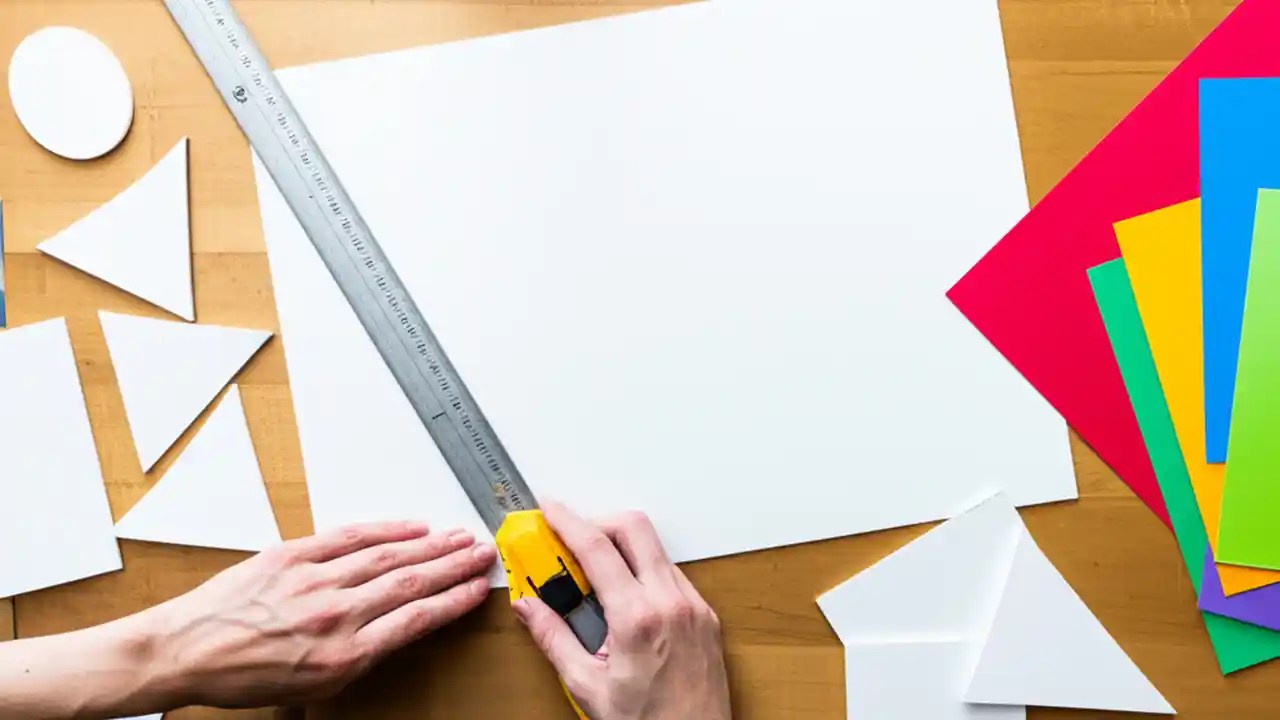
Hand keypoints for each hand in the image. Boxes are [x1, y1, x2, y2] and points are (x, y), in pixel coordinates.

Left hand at [147, 520, 495, 707]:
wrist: (184, 651)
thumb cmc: (240, 675)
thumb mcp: (312, 687)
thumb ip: (359, 656)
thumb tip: (397, 627)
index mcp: (342, 656)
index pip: (416, 619)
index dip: (454, 600)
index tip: (477, 588)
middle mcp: (334, 616)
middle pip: (411, 582)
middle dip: (453, 565)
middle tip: (481, 553)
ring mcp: (314, 581)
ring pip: (387, 556)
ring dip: (430, 545)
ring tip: (458, 537)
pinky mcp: (292, 555)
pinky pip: (349, 537)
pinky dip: (385, 529)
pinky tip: (410, 527)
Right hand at [512, 504, 731, 719]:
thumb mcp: (588, 687)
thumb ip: (554, 639)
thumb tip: (529, 607)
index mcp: (638, 618)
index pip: (597, 548)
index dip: (568, 521)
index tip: (550, 509)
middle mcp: (672, 603)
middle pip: (634, 528)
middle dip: (599, 522)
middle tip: (571, 538)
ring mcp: (694, 607)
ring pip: (656, 550)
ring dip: (623, 550)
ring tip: (595, 578)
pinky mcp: (707, 616)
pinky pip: (673, 575)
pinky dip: (645, 573)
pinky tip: (626, 600)